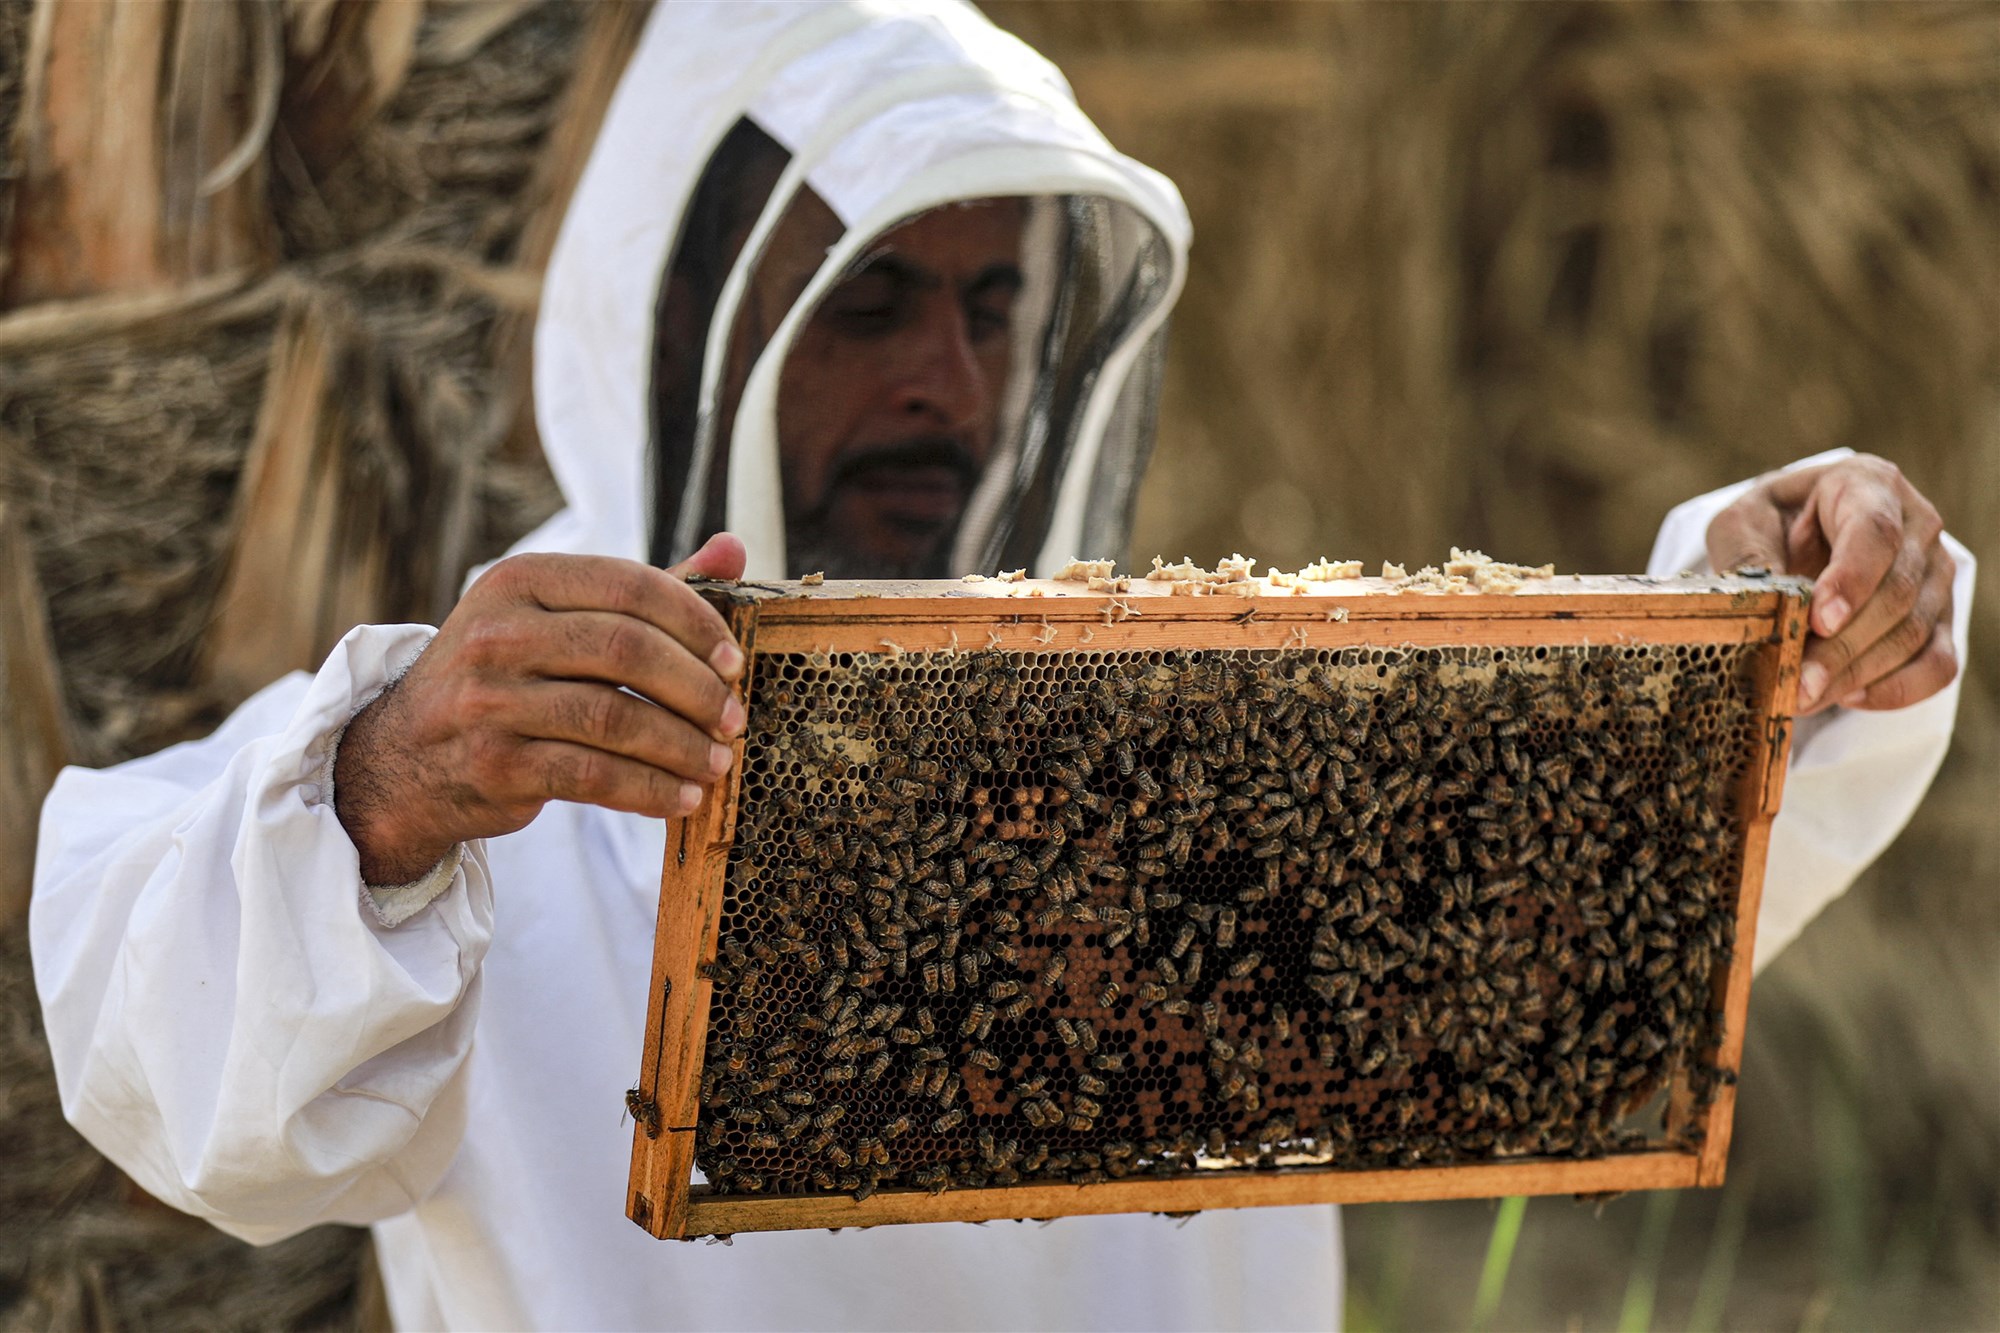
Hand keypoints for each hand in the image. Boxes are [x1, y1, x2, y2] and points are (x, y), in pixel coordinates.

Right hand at [335, 534, 748, 883]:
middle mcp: (497, 633)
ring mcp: (491, 701)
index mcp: (520, 580)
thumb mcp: (556, 617)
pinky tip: (681, 798)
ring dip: (682, 746)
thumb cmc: (507, 677)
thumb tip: (734, 548)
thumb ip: (644, 591)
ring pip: (616, 718)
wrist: (404, 756)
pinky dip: (650, 790)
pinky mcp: (497, 764)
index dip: (696, 622)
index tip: (733, 661)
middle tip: (733, 718)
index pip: (629, 586)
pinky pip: (596, 777)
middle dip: (697, 689)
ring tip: (716, 762)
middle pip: (627, 651)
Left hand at [1706, 454, 1956, 716]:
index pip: (1874, 532)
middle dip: (1842, 645)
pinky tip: (1850, 698)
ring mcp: (1936, 574)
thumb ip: (1748, 557)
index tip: (1820, 621)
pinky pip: (1938, 663)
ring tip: (1806, 697)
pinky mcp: (1940, 618)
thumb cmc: (1771, 523)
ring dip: (1858, 673)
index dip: (1851, 580)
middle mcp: (1916, 525)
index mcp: (1868, 485)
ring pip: (1913, 632)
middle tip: (1798, 682)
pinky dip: (1899, 689)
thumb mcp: (1743, 524)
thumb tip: (1763, 609)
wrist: (1799, 535)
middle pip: (1895, 593)